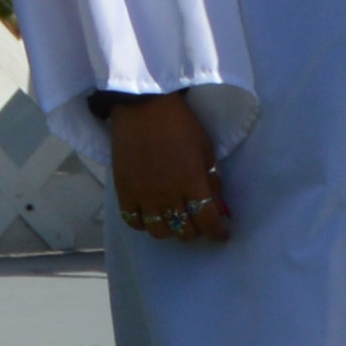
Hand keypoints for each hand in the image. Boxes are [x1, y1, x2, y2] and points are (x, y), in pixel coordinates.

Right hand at [105, 91, 231, 244]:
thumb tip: (219, 208)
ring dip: (172, 230)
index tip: (222, 234)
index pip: (207, 221)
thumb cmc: (182, 127)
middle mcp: (167, 195)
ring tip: (177, 220)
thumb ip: (212, 182)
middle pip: (184, 230)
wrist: (143, 111)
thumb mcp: (206, 152)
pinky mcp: (123, 192)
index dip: (217, 233)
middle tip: (200, 222)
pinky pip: (133, 221)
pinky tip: (152, 217)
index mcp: (192, 183)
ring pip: (159, 231)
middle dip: (197, 230)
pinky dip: (145, 224)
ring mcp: (143, 195)